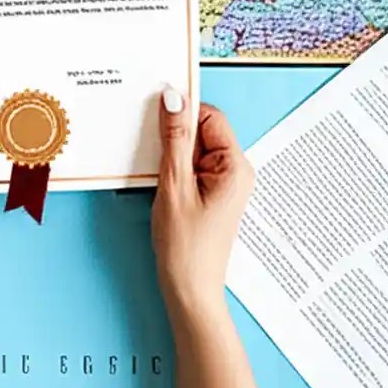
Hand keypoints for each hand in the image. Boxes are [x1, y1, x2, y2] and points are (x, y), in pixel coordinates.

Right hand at [151, 89, 254, 321]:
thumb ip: (175, 138)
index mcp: (234, 166)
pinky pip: (191, 166)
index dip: (183, 111)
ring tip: (158, 176)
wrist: (190, 289)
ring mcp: (223, 183)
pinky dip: (173, 168)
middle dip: (174, 133)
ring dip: (171, 153)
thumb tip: (173, 98)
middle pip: (202, 130)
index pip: (210, 116)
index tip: (155, 113)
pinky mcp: (210, 194)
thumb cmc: (185, 246)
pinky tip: (161, 183)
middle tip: (152, 150)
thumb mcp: (174, 185)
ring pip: (193, 148)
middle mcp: (234, 171)